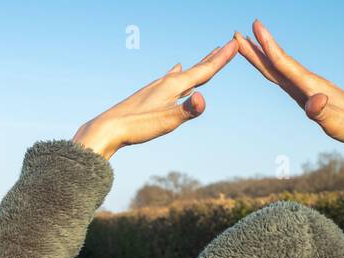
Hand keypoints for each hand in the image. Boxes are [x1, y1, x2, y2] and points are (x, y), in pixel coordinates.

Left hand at [72, 38, 238, 160]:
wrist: (107, 129)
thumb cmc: (136, 126)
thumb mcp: (166, 121)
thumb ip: (187, 111)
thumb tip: (202, 99)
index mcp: (174, 85)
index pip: (204, 70)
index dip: (222, 59)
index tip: (236, 43)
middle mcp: (166, 82)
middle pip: (195, 69)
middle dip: (213, 58)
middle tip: (228, 45)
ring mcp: (156, 87)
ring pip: (183, 73)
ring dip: (198, 65)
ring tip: (207, 57)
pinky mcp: (148, 95)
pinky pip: (170, 80)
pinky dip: (178, 74)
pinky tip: (174, 72)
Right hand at [234, 20, 343, 183]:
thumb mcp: (338, 124)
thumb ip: (324, 112)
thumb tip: (313, 102)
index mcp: (311, 86)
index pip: (284, 63)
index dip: (267, 46)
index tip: (253, 27)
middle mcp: (309, 83)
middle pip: (277, 63)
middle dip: (257, 49)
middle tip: (236, 35)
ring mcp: (310, 90)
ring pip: (281, 70)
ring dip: (264, 57)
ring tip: (249, 47)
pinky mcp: (312, 97)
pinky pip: (287, 80)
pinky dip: (276, 71)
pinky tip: (274, 70)